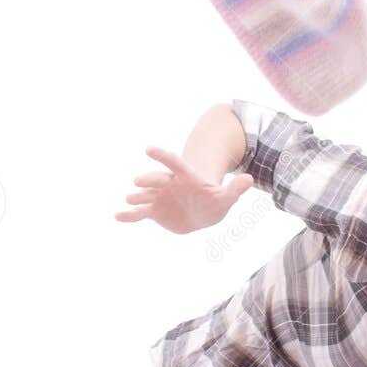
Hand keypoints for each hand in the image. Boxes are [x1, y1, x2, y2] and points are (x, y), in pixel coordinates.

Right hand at [115, 147, 252, 233]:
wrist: (203, 213)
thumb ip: (235, 189)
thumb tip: (250, 179)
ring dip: (137, 197)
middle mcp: (169, 184)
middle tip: (138, 181)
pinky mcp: (154, 211)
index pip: (174, 164)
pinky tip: (117, 216)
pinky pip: (140, 213)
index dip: (162, 156)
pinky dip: (129, 215)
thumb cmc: (214, 201)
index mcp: (185, 178)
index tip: (149, 149)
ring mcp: (160, 197)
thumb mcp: (227, 197)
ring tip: (129, 200)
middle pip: (157, 180)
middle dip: (148, 180)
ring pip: (146, 195)